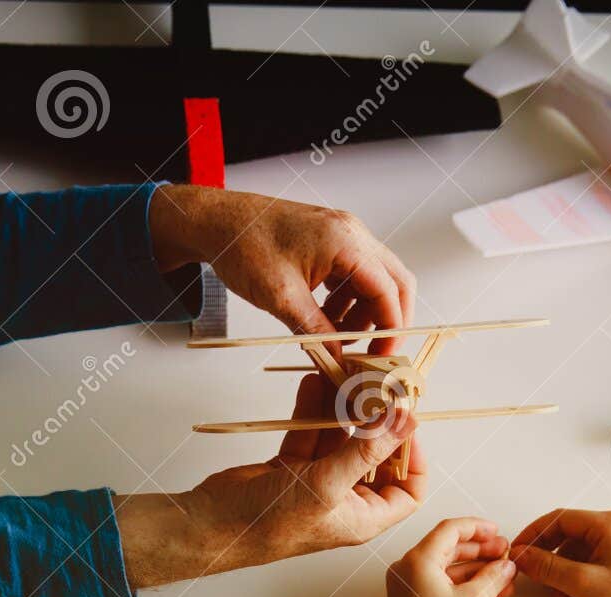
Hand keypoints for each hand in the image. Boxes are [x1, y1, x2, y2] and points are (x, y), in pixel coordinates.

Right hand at [118, 374, 424, 585]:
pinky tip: (315, 383)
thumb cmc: (270, 522)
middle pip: (375, 457)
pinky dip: (313, 411)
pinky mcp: (290, 468)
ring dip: (344, 409)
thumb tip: (404, 422)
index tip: (405, 422)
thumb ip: (366, 451)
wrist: (212, 525)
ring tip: (348, 376)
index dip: (413, 456)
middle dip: (377, 423)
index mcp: (363, 516)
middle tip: (379, 388)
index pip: (408, 489)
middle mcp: (345, 500)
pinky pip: (310, 434)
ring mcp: (317, 482)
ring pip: (340, 439)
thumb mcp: (326, 485)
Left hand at [148, 185, 415, 353]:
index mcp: (346, 241)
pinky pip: (352, 275)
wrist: (217, 221)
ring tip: (332, 336)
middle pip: (393, 282)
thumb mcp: (281, 298)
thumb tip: (337, 360)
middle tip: (370, 352)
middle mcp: (351, 233)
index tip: (382, 358)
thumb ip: (315, 332)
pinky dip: (346, 301)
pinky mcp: (330, 241)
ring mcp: (343, 234)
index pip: (389, 290)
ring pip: (373, 281)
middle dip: (385, 321)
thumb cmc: (243, 245)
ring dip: (362, 313)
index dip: (391, 329)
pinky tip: (322, 317)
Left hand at [386, 518, 515, 596]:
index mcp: (416, 561)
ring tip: (502, 573)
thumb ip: (494, 577)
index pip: (449, 530)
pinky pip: (439, 583)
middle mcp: (406, 570)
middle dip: (479, 549)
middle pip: (447, 547)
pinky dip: (463, 584)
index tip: (496, 531)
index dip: (477, 527)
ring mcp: (407, 587)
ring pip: (446, 567)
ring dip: (475, 568)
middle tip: (503, 552)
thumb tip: (506, 566)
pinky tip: (488, 590)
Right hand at [508, 509, 610, 596]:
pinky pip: (591, 567)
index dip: (533, 535)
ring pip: (577, 556)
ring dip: (563, 580)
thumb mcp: (582, 583)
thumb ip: (546, 567)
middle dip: (550, 563)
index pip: (558, 519)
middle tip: (534, 579)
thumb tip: (520, 556)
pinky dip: (579, 585)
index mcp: (608, 523)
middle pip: (567, 538)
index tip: (517, 552)